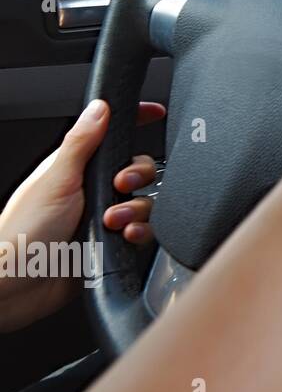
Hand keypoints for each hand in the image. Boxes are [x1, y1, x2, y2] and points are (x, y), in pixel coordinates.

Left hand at [0, 100, 164, 332]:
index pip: (111, 136)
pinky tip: (125, 236)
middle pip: (137, 170)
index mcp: (75, 168)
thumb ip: (81, 143)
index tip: (155, 113)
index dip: (134, 122)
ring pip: (144, 202)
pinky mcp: (111, 244)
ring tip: (113, 222)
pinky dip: (140, 233)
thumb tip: (100, 108)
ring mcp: (102, 218)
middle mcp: (91, 191)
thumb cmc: (22, 233)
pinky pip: (143, 232)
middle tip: (122, 186)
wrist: (17, 284)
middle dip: (138, 176)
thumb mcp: (56, 180)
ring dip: (136, 210)